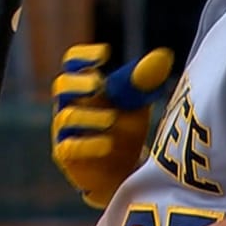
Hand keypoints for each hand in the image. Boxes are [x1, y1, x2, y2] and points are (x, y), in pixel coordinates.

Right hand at [51, 44, 173, 208]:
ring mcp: (65, 131)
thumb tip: (164, 55)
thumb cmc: (126, 130)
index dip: (83, 56)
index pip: (72, 63)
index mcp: (84, 88)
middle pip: (62, 85)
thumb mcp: (138, 104)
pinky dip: (90, 144)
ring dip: (90, 116)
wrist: (124, 172)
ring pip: (67, 117)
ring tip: (111, 119)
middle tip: (98, 84)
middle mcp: (70, 106)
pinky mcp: (67, 156)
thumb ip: (145, 81)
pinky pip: (70, 147)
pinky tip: (108, 144)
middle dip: (78, 82)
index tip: (105, 54)